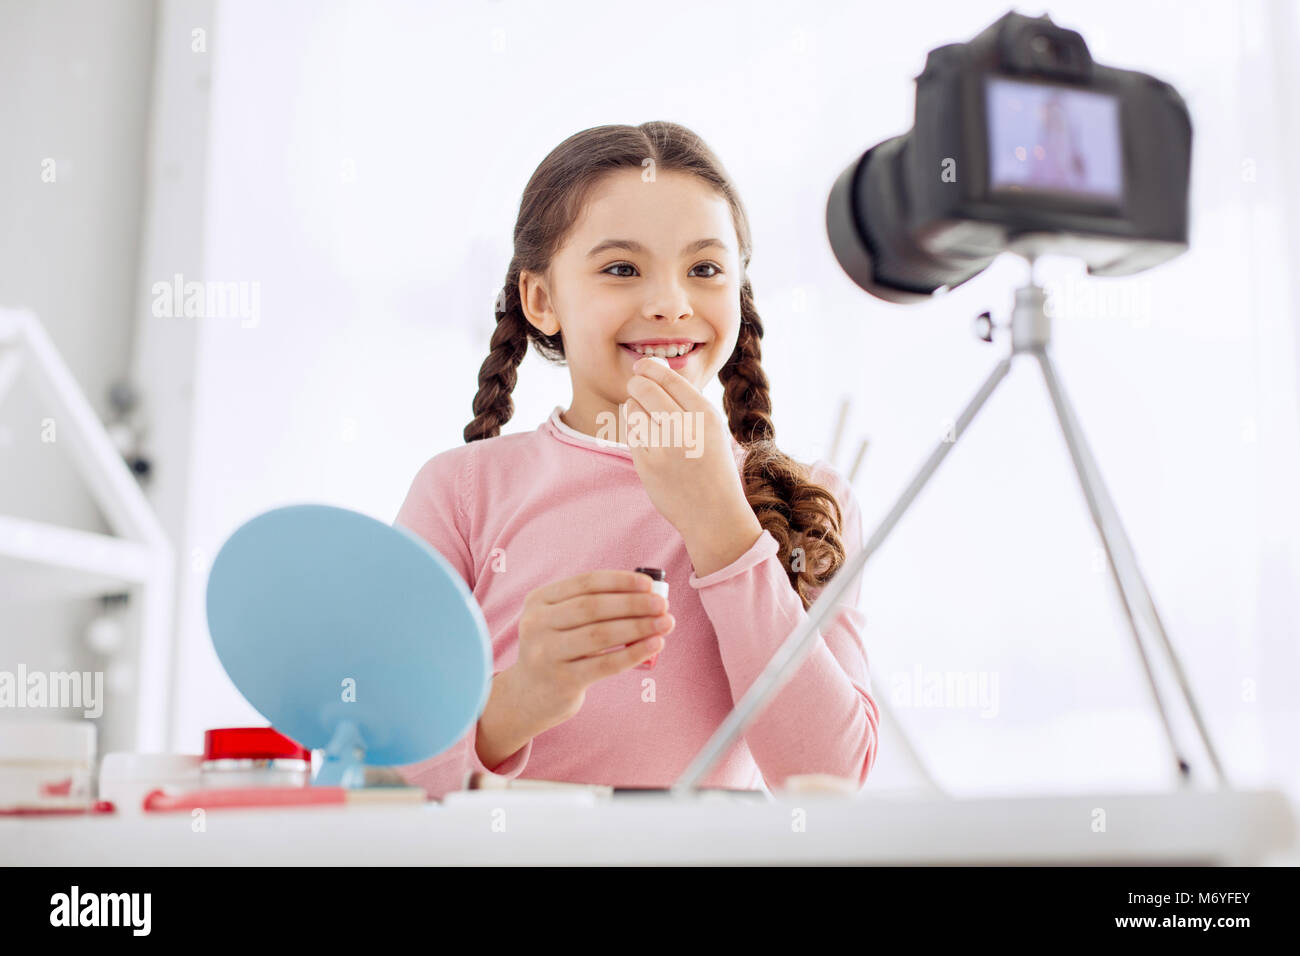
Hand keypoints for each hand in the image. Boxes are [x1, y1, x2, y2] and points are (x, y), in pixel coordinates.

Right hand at [506, 570, 673, 731]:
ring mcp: (546, 653)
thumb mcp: (561, 621)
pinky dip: (633, 653)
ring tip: (665, 623)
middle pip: (592, 607)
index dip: (619, 581)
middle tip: (662, 604)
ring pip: (600, 635)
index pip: (585, 583)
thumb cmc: (559, 649)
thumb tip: (648, 594)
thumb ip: (592, 606)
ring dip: (638, 627)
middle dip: (633, 604)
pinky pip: (605, 664)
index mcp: (539, 600)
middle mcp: (536, 624)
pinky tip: (655, 645)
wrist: (529, 696)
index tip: (648, 584)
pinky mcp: (561, 681)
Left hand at [624, 356, 762, 574]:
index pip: (670, 377)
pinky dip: (635, 431)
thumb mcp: (713, 429)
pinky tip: (649, 440)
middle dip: (636, 382)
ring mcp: (664, 448)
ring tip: (648, 419)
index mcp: (707, 416)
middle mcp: (686, 429)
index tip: (642, 366)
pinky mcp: (646, 465)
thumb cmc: (712, 466)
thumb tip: (654, 368)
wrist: (714, 514)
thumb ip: (688, 401)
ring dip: (635, 407)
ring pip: (633, 408)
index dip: (651, 367)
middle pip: (645, 388)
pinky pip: (631, 433)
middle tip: (636, 384)